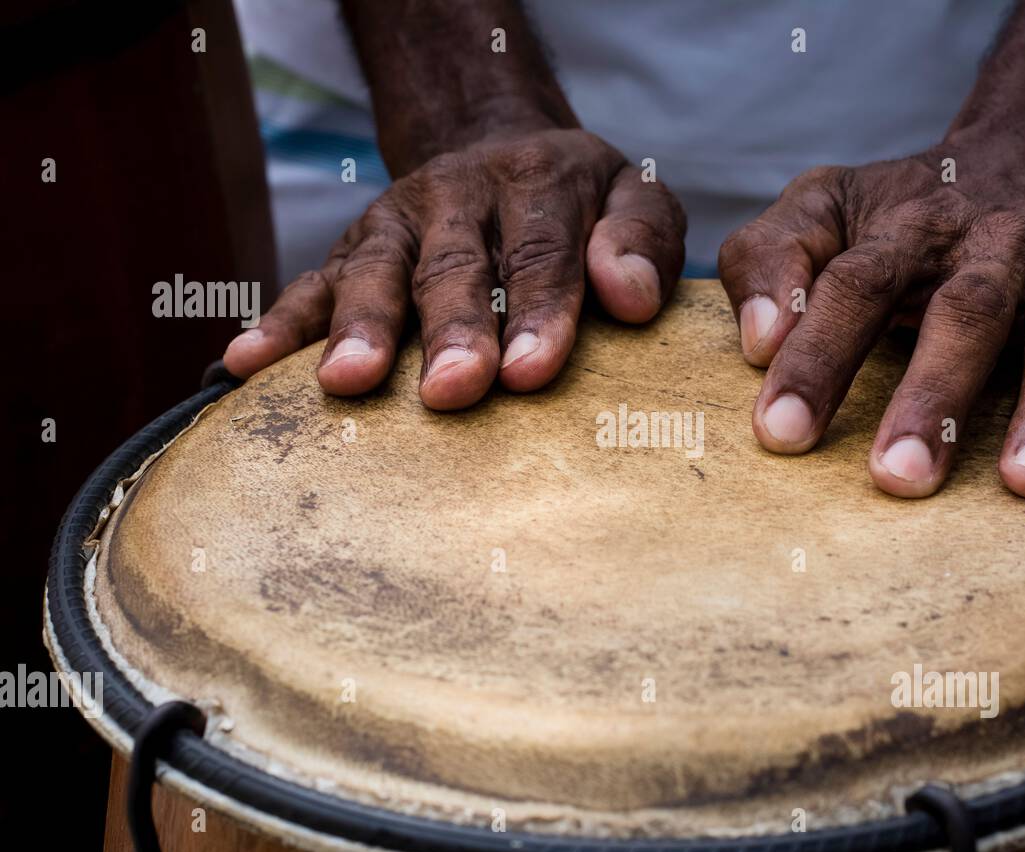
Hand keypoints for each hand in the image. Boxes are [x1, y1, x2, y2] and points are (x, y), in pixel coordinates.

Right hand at [225, 128, 684, 408]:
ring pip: (374, 272)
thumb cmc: (579, 203)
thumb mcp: (632, 196)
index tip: (531, 371)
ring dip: (360, 327)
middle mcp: (459, 196)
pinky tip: (245, 364)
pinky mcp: (353, 248)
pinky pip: (310, 283)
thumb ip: (641, 239)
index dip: (537, 312)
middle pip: (454, 267)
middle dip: (451, 331)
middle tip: (452, 392)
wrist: (502, 148)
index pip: (541, 252)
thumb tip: (633, 297)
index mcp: (535, 184)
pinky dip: (279, 323)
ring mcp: (397, 222)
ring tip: (346, 384)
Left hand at [718, 130, 1024, 499]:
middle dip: (935, 397)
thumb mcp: (825, 204)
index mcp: (908, 226)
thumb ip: (773, 257)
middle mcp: (994, 247)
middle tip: (900, 478)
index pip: (852, 285)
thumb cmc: (905, 208)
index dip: (815, 355)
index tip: (778, 432)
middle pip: (965, 315)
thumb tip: (752, 340)